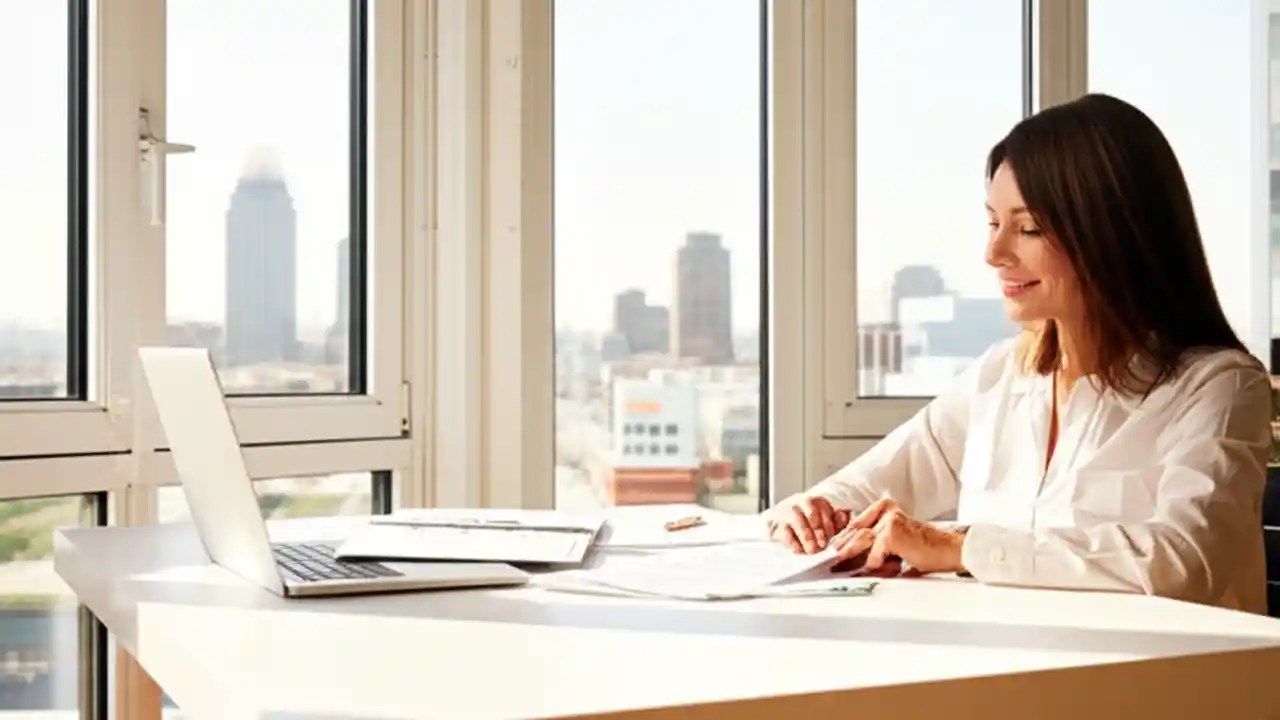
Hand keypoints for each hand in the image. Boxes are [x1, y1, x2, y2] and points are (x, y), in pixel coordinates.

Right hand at [766, 496, 850, 553]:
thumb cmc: (815, 526)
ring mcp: (789, 512)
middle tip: (821, 545)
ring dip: (805, 535)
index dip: (827, 523)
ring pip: (797, 519)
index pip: (823, 508)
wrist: (790, 527)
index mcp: (817, 501)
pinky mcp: (778, 524)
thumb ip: (839, 520)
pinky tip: (798, 550)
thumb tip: (844, 515)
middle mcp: (802, 503)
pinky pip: (784, 530)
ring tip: (811, 550)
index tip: (830, 537)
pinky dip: (791, 541)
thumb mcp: (830, 522)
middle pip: (810, 513)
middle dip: (817, 531)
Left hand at [830, 504, 965, 575]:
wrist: (948, 550)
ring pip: (860, 541)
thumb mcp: (894, 541)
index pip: (857, 524)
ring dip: (849, 557)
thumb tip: (853, 556)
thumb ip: (875, 543)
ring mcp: (888, 521)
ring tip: (839, 565)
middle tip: (831, 560)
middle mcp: (886, 510)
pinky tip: (872, 572)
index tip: (834, 548)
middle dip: (842, 547)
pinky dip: (873, 566)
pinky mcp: (891, 534)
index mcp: (885, 508)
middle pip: (856, 531)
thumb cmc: (925, 549)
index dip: (844, 537)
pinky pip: (874, 555)